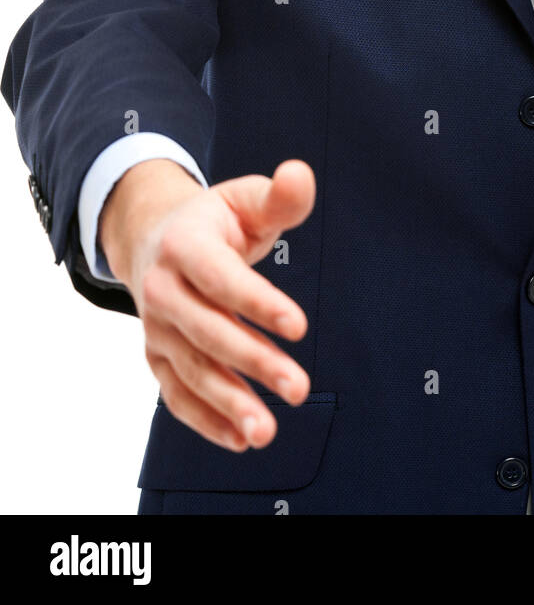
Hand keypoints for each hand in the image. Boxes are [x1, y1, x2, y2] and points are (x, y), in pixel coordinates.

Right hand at [99, 158, 314, 452]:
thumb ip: (280, 196)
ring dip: (229, 403)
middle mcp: (161, 288)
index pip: (221, 278)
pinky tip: (239, 437)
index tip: (299, 326)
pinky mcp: (156, 356)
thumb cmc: (216, 221)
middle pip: (208, 331)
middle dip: (253, 362)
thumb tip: (300, 175)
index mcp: (184, 244)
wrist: (155, 238)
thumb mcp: (245, 199)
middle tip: (299, 388)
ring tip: (267, 430)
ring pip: (192, 370)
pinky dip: (205, 419)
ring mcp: (155, 327)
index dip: (258, 302)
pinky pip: (177, 394)